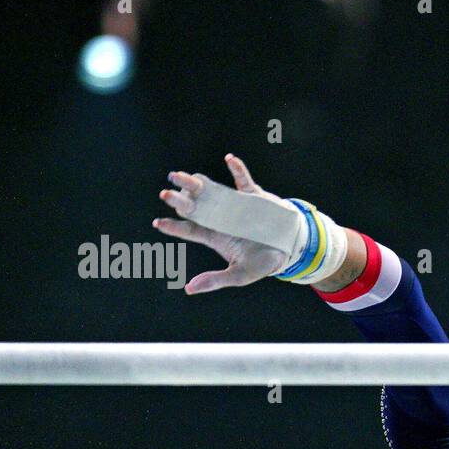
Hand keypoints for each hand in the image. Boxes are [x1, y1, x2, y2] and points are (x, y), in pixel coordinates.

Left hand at [153, 154, 290, 293]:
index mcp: (215, 235)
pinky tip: (230, 160)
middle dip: (179, 199)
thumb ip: (216, 280)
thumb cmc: (263, 263)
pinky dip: (238, 169)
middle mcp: (220, 217)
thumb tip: (189, 289)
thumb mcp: (240, 275)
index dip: (173, 226)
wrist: (290, 248)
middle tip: (166, 193)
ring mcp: (235, 205)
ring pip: (211, 189)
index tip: (158, 223)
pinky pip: (243, 180)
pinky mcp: (253, 195)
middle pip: (194, 206)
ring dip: (196, 181)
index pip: (189, 230)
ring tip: (182, 176)